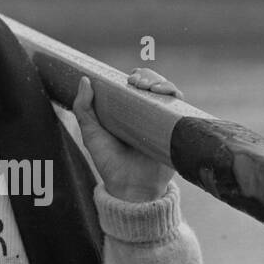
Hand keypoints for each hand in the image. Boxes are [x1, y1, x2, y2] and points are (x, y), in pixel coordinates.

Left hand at [71, 69, 181, 202]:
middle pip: (155, 85)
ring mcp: (162, 122)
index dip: (138, 76)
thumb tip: (85, 79)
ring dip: (163, 83)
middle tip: (138, 83)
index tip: (131, 78)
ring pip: (169, 94)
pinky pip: (180, 109)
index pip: (138, 85)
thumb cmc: (109, 162)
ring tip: (151, 88)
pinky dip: (176, 97)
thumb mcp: (91, 133)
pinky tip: (167, 95)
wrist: (130, 187)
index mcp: (128, 111)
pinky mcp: (174, 131)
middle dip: (150, 77)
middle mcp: (147, 114)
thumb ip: (83, 108)